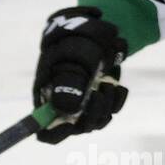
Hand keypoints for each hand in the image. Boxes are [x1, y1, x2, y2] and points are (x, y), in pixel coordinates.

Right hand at [33, 6, 127, 144]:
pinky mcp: (100, 98)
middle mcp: (64, 107)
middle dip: (92, 114)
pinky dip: (116, 100)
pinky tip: (119, 87)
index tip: (71, 125)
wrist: (89, 30)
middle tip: (99, 92)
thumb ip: (66, 81)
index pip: (46, 132)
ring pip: (97, 120)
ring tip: (108, 82)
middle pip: (78, 128)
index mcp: (46, 98)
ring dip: (106, 105)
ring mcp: (83, 104)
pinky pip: (111, 109)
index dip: (56, 134)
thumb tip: (66, 110)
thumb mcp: (66, 56)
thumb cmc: (69, 40)